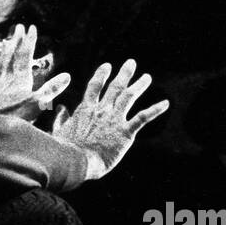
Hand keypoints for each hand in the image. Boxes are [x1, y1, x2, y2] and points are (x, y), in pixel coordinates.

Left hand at [0, 24, 71, 120]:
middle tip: (19, 27)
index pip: (25, 55)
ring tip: (8, 42)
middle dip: (16, 40)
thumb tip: (67, 76)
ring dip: (6, 50)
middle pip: (11, 54)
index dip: (29, 41)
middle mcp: (7, 77)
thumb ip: (52, 90)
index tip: (32, 27)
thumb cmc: (14, 117)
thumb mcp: (38, 104)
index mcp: (20, 78)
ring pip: (2, 62)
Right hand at [51, 59, 169, 179]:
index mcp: (86, 110)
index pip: (94, 87)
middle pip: (115, 87)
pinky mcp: (125, 132)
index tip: (107, 65)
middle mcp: (101, 110)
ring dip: (139, 85)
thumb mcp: (59, 131)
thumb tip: (60, 108)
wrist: (76, 161)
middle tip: (132, 63)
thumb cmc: (65, 151)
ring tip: (147, 77)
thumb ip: (61, 118)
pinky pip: (143, 117)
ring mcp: (114, 119)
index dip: (101, 75)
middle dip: (124, 74)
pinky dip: (155, 109)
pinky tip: (166, 103)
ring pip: (129, 96)